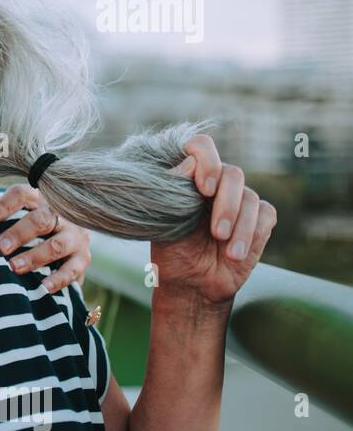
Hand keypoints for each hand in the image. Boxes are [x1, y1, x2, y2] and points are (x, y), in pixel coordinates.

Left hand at [0, 183, 91, 292]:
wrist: (71, 240)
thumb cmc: (33, 222)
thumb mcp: (17, 208)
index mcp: (41, 199)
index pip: (24, 194)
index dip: (5, 204)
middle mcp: (61, 215)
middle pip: (41, 219)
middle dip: (19, 233)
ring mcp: (75, 236)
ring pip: (57, 245)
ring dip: (35, 257)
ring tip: (14, 267)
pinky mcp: (83, 258)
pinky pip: (72, 269)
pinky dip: (58, 279)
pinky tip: (42, 287)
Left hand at [151, 134, 276, 307]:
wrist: (191, 284)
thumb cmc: (172, 251)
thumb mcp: (164, 221)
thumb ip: (174, 191)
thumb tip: (189, 163)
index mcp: (189, 178)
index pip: (200, 146)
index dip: (206, 159)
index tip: (203, 189)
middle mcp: (216, 184)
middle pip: (232, 174)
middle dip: (226, 204)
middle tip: (216, 232)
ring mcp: (239, 200)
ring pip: (250, 197)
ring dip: (240, 227)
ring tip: (227, 252)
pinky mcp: (259, 219)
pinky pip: (265, 215)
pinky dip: (252, 234)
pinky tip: (235, 254)